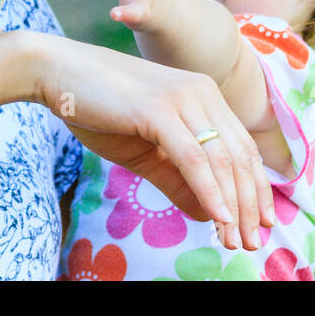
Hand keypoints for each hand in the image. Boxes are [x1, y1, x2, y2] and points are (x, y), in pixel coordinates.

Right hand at [32, 31, 276, 251]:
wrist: (55, 72)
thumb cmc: (97, 109)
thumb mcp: (145, 152)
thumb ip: (178, 181)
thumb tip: (210, 216)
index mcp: (202, 95)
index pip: (242, 148)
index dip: (255, 189)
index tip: (259, 225)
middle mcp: (200, 91)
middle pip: (239, 156)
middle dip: (249, 204)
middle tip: (252, 243)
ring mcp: (182, 98)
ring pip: (222, 160)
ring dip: (233, 206)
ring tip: (235, 240)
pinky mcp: (159, 110)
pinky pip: (194, 158)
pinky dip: (210, 191)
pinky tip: (218, 218)